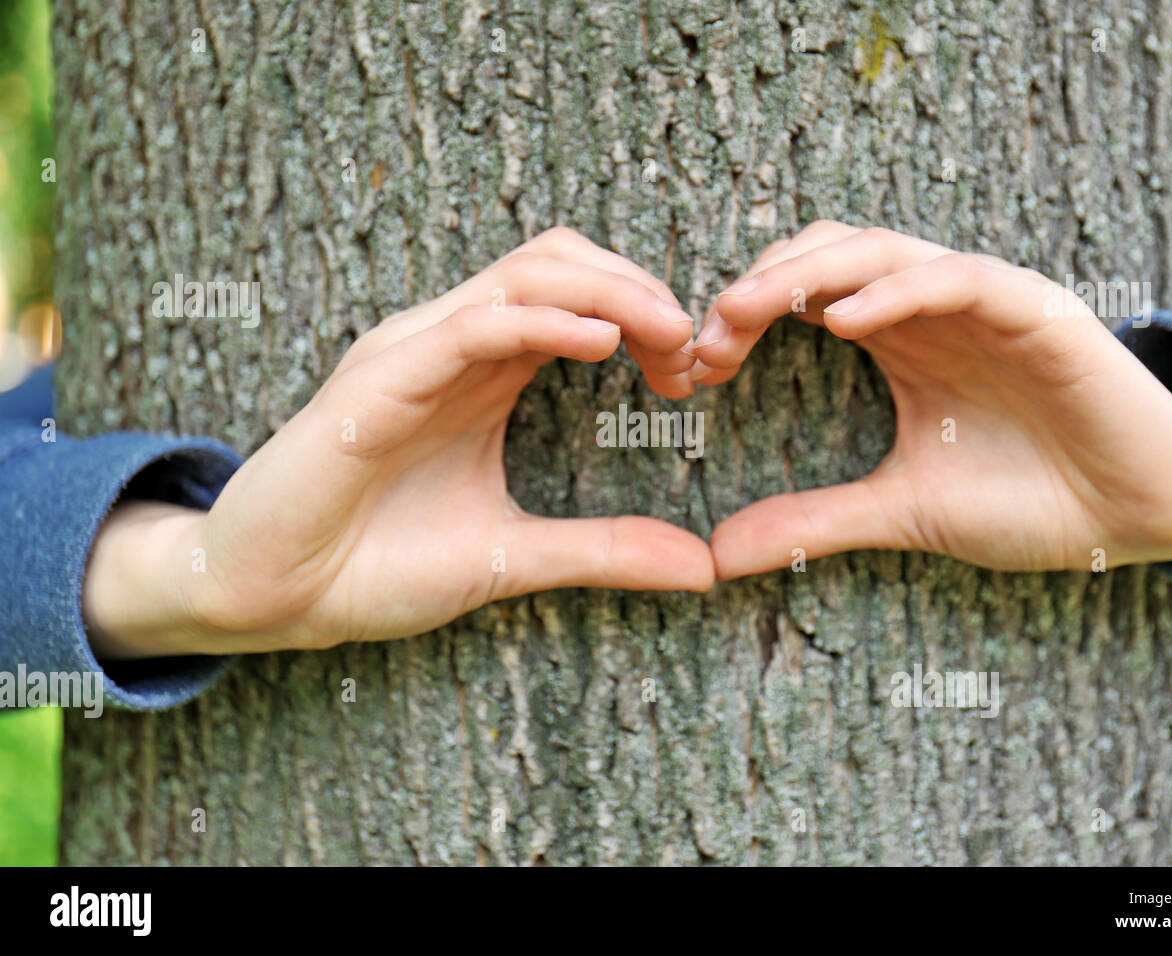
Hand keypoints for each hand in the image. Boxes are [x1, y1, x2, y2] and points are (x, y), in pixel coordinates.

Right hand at [84, 229, 712, 657]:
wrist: (278, 600)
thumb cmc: (378, 567)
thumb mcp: (517, 559)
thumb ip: (605, 552)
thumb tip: (700, 568)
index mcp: (485, 371)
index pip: (580, 297)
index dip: (648, 317)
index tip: (694, 375)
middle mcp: (453, 345)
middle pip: (562, 261)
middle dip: (640, 289)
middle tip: (693, 350)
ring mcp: (415, 353)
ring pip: (525, 274)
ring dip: (610, 291)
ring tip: (668, 335)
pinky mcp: (379, 380)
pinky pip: (472, 326)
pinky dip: (543, 321)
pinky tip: (600, 344)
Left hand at [696, 222, 1171, 576]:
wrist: (1135, 515)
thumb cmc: (1028, 500)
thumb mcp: (900, 511)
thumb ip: (814, 520)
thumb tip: (717, 555)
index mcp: (898, 339)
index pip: (804, 295)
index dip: (742, 318)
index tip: (693, 370)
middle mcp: (932, 309)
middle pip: (830, 255)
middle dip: (759, 285)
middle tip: (704, 336)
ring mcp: (985, 302)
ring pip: (885, 250)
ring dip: (810, 273)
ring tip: (746, 309)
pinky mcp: (1039, 311)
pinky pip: (960, 279)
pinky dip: (900, 289)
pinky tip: (844, 320)